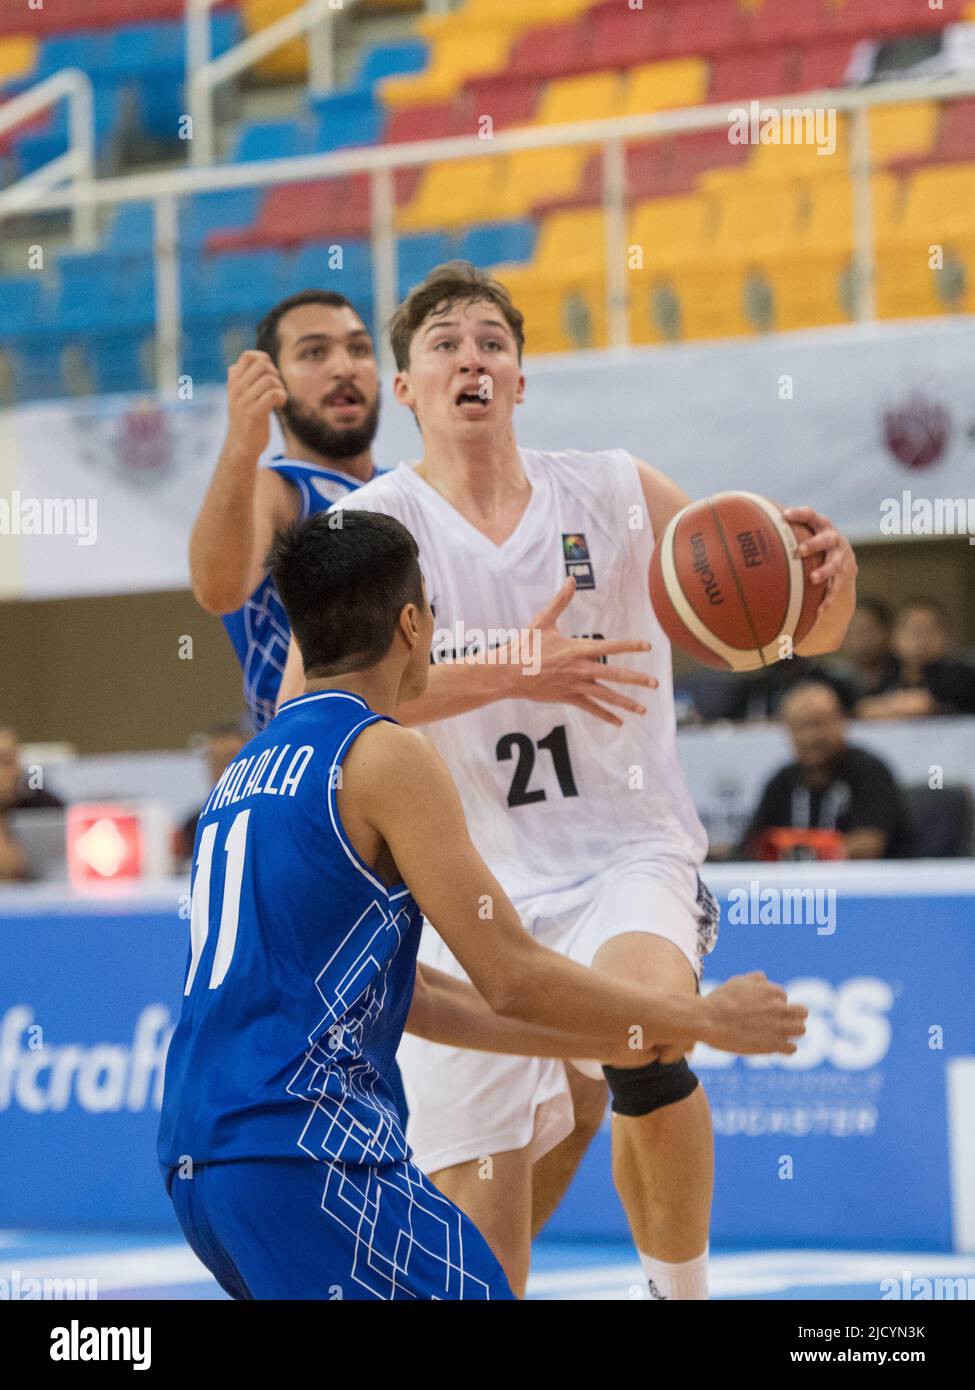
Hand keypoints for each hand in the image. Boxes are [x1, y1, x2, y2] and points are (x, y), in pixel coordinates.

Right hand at [223, 350, 287, 464]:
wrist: (241, 446)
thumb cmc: (244, 420)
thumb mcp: (236, 398)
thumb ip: (237, 381)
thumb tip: (235, 365)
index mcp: (233, 382)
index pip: (248, 356)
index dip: (264, 360)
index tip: (268, 375)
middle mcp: (236, 389)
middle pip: (263, 365)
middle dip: (275, 374)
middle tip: (275, 389)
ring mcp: (244, 401)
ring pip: (270, 379)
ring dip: (280, 388)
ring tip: (277, 399)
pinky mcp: (254, 414)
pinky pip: (274, 394)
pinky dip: (282, 397)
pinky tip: (278, 405)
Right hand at [505, 576, 658, 726]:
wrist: (509, 672)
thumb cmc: (525, 645)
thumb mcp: (543, 621)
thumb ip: (561, 601)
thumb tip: (571, 579)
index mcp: (577, 649)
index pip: (610, 646)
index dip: (630, 646)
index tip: (648, 647)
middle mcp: (580, 669)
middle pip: (615, 675)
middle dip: (637, 680)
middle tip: (655, 684)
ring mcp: (575, 685)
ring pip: (606, 696)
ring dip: (626, 704)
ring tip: (643, 711)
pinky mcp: (568, 697)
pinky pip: (591, 708)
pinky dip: (605, 715)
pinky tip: (619, 722)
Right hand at [701, 971, 806, 1055]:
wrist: (710, 1020)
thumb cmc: (722, 999)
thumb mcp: (738, 981)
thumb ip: (755, 978)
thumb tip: (765, 979)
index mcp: (773, 991)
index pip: (783, 996)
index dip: (773, 1002)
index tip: (762, 1008)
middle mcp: (780, 1009)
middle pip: (802, 1012)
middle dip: (794, 1015)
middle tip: (781, 1020)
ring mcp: (778, 1028)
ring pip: (801, 1029)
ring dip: (793, 1031)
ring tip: (780, 1033)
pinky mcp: (773, 1045)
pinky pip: (792, 1049)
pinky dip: (787, 1047)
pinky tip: (776, 1046)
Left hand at [783, 505, 857, 618]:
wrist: (844, 558)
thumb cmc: (812, 543)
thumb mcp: (804, 533)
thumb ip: (784, 531)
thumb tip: (746, 531)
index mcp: (820, 526)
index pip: (810, 515)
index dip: (799, 514)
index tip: (784, 516)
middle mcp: (833, 539)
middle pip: (825, 539)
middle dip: (813, 545)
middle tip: (798, 551)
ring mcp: (840, 557)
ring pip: (834, 564)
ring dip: (824, 571)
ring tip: (813, 579)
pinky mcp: (844, 575)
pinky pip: (836, 587)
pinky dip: (827, 598)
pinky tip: (818, 610)